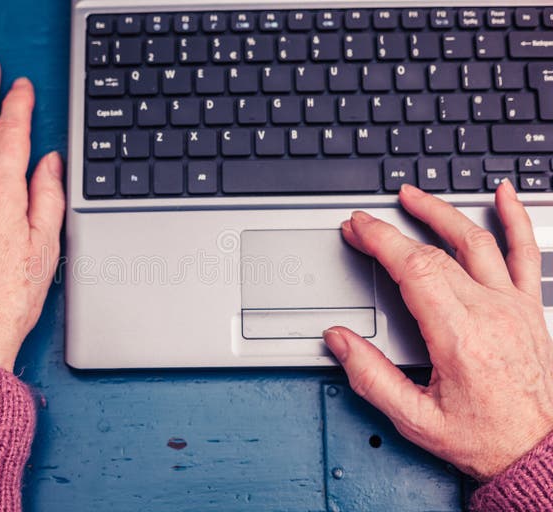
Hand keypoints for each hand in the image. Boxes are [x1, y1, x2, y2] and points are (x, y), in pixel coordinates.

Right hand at [323, 182, 552, 480]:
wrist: (537, 452)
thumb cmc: (482, 438)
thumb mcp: (414, 419)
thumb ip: (370, 377)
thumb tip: (338, 340)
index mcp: (458, 337)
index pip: (414, 268)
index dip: (381, 240)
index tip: (357, 228)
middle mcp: (489, 313)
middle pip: (435, 252)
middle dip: (393, 231)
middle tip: (364, 224)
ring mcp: (513, 307)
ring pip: (476, 241)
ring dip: (440, 212)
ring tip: (413, 196)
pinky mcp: (529, 309)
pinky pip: (525, 253)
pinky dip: (515, 219)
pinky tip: (503, 196)